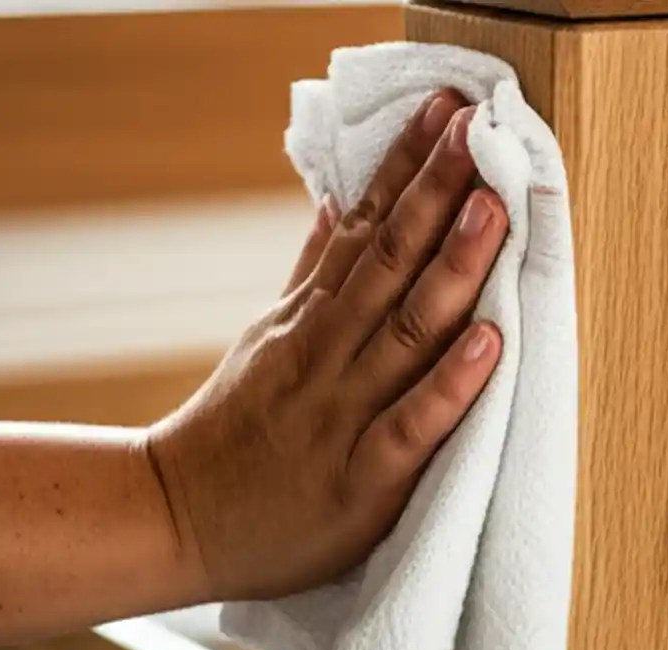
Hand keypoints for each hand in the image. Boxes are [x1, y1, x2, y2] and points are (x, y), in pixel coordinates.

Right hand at [148, 90, 506, 600]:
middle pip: (389, 262)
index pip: (366, 227)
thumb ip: (309, 270)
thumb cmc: (234, 428)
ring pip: (406, 331)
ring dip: (452, 267)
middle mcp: (325, 352)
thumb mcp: (265, 336)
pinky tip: (488, 341)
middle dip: (437, 192)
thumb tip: (339, 200)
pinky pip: (410, 427)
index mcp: (308, 318)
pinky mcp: (361, 482)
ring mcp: (341, 414)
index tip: (449, 110)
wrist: (174, 520)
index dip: (408, 167)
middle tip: (481, 130)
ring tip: (494, 208)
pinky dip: (449, 384)